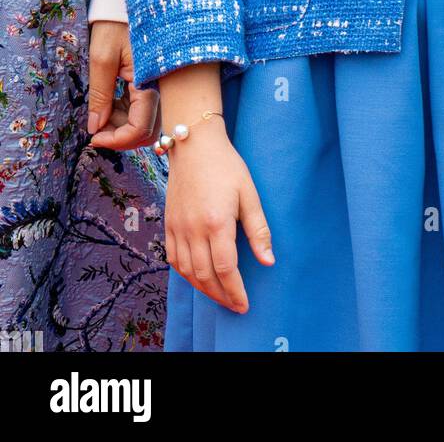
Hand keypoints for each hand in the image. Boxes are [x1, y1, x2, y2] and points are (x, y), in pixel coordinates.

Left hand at [87, 19, 159, 150]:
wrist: (127, 2)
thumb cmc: (116, 24)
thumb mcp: (102, 58)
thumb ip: (100, 96)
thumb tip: (95, 128)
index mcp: (151, 83)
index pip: (140, 129)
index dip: (116, 141)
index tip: (93, 138)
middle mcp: (161, 88)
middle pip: (146, 131)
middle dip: (120, 136)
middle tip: (95, 130)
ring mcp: (159, 86)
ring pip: (145, 122)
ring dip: (122, 126)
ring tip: (99, 112)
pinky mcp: (154, 82)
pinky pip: (143, 109)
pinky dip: (126, 114)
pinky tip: (110, 103)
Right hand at [165, 117, 274, 312]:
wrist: (194, 144)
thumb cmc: (226, 166)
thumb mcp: (249, 193)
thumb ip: (258, 229)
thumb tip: (268, 261)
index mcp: (216, 222)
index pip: (226, 268)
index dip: (236, 291)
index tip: (245, 304)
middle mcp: (193, 229)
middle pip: (205, 275)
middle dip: (221, 295)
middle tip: (235, 305)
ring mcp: (177, 227)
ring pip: (187, 271)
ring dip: (203, 289)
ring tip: (220, 296)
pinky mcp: (168, 223)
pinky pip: (173, 259)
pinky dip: (185, 274)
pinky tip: (197, 277)